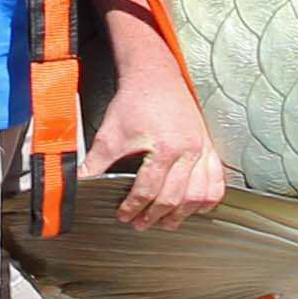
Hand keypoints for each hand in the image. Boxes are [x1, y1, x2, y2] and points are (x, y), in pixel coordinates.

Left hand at [89, 54, 222, 227]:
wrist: (155, 75)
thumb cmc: (135, 99)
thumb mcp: (110, 132)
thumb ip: (96, 162)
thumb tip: (81, 183)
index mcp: (165, 148)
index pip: (149, 190)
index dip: (133, 207)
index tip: (124, 215)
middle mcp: (188, 150)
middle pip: (174, 197)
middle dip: (155, 216)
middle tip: (141, 223)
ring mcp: (202, 149)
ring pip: (200, 195)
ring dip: (183, 213)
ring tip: (167, 221)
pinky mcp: (208, 146)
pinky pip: (217, 181)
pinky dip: (207, 199)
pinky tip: (195, 205)